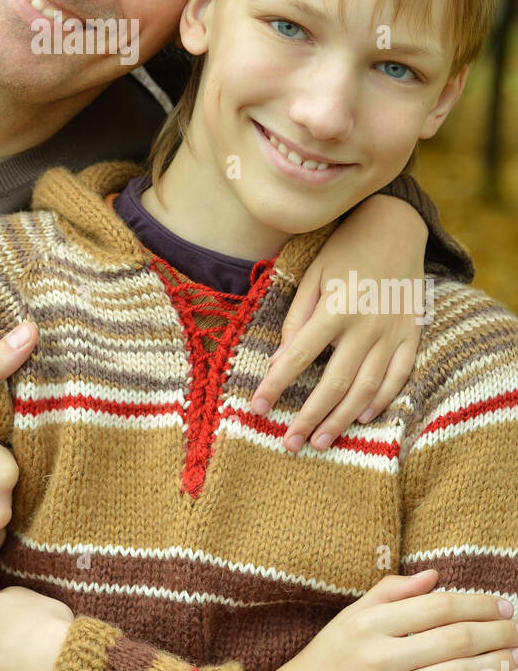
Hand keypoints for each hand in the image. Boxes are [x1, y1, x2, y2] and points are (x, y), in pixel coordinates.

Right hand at [248, 570, 517, 670]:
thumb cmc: (329, 654)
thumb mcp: (351, 615)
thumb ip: (391, 591)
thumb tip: (434, 575)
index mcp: (369, 623)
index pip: (436, 607)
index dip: (475, 603)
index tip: (500, 603)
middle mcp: (380, 655)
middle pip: (453, 639)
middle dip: (494, 632)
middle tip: (515, 626)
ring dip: (493, 663)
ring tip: (513, 653)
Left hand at [251, 195, 424, 450]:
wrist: (396, 227)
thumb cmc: (345, 249)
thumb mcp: (314, 274)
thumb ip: (298, 316)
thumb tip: (281, 358)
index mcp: (335, 308)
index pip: (298, 356)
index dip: (276, 384)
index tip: (257, 407)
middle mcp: (365, 326)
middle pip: (334, 383)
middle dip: (309, 417)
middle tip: (289, 444)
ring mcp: (392, 332)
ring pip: (367, 388)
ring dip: (342, 418)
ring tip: (321, 440)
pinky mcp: (412, 334)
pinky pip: (399, 375)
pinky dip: (382, 399)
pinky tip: (362, 417)